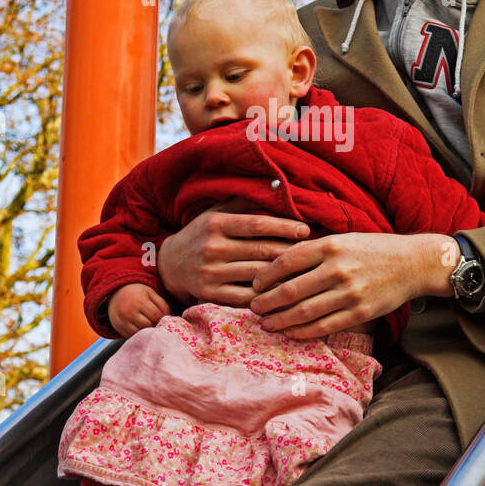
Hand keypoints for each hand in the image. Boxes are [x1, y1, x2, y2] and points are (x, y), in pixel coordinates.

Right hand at [107, 283, 170, 337]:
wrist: (115, 293)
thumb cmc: (137, 293)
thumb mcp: (150, 293)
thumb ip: (162, 304)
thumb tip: (169, 319)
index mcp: (139, 300)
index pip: (156, 315)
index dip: (163, 319)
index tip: (165, 319)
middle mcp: (129, 311)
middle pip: (149, 325)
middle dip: (156, 325)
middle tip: (158, 323)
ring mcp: (123, 320)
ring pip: (141, 332)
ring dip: (148, 331)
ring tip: (150, 325)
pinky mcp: (118, 327)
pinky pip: (132, 336)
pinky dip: (139, 334)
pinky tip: (141, 328)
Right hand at [157, 199, 310, 306]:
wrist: (170, 264)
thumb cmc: (202, 233)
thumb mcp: (216, 212)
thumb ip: (245, 203)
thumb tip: (277, 188)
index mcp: (216, 224)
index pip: (257, 224)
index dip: (284, 227)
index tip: (306, 230)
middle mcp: (212, 248)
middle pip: (261, 251)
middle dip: (291, 251)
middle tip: (314, 251)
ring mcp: (211, 273)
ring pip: (257, 275)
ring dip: (284, 275)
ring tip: (306, 272)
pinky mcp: (210, 294)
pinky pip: (245, 297)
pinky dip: (266, 295)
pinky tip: (283, 292)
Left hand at [248, 232, 460, 338]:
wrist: (413, 263)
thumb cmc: (373, 248)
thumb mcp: (343, 238)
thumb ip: (313, 249)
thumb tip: (278, 262)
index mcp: (331, 245)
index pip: (287, 262)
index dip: (265, 275)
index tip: (254, 284)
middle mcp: (338, 269)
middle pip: (291, 290)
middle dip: (267, 301)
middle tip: (253, 307)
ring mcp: (350, 293)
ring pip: (305, 312)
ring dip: (280, 320)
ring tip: (266, 323)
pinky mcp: (360, 312)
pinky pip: (324, 326)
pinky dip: (303, 331)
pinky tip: (290, 332)